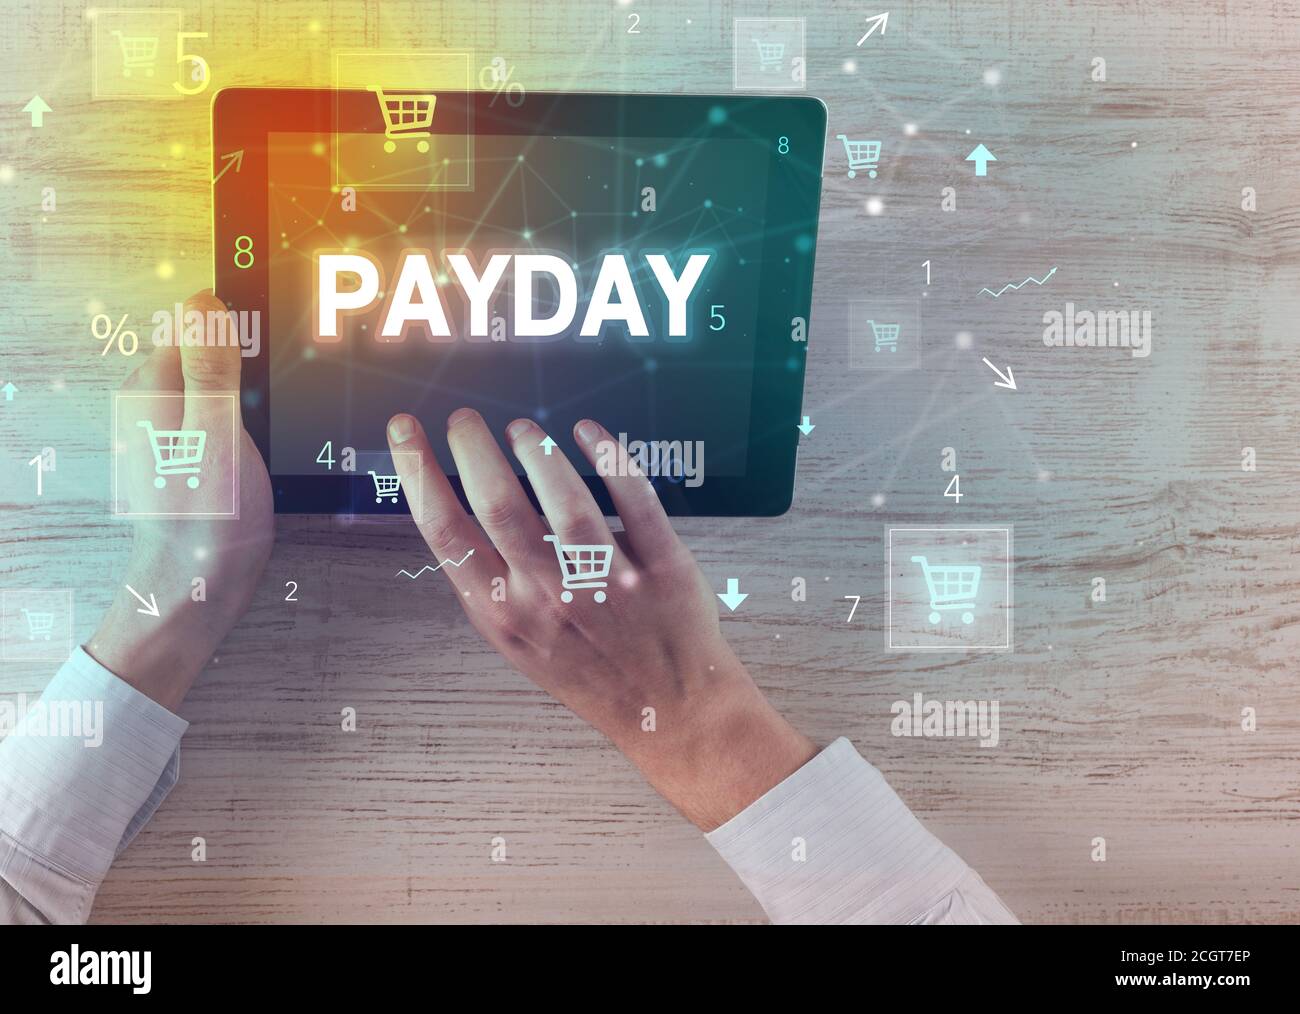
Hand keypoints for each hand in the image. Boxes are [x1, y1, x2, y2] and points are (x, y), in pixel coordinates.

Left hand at [86, 291, 272, 710]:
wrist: (199, 584)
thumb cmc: (209, 516)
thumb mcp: (217, 432)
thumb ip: (210, 367)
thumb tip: (205, 302)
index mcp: (153, 387)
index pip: (196, 322)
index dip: (240, 329)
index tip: (274, 354)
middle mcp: (152, 403)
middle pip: (206, 352)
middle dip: (247, 365)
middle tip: (278, 404)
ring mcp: (167, 430)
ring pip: (216, 387)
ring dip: (249, 398)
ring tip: (271, 431)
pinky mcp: (186, 454)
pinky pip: (218, 417)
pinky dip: (243, 424)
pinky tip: (261, 450)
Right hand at [386, 408, 815, 829]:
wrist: (669, 711)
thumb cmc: (586, 669)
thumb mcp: (517, 640)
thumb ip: (487, 580)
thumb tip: (446, 505)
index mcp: (505, 614)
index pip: (446, 533)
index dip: (417, 473)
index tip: (405, 429)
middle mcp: (552, 599)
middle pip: (500, 506)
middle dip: (471, 448)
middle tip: (463, 418)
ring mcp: (610, 584)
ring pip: (568, 501)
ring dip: (537, 450)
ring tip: (521, 428)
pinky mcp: (664, 568)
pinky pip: (636, 501)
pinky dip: (610, 458)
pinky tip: (587, 431)